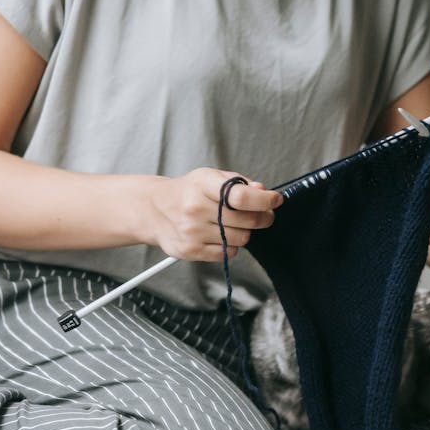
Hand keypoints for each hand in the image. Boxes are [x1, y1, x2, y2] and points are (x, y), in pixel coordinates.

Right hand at [144, 168, 282, 261]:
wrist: (154, 209)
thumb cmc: (187, 192)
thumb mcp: (210, 177)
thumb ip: (237, 183)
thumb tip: (263, 192)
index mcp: (202, 184)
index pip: (240, 196)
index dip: (265, 200)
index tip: (275, 200)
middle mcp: (195, 208)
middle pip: (247, 220)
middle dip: (262, 217)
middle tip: (264, 214)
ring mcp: (192, 231)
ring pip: (241, 238)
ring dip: (245, 232)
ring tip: (234, 224)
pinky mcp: (191, 250)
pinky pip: (228, 252)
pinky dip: (232, 245)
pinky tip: (221, 235)